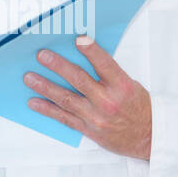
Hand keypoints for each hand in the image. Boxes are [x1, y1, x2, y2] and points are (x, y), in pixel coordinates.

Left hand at [23, 35, 152, 160]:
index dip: (91, 51)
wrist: (148, 137)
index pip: (105, 64)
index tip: (78, 39)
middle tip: (42, 56)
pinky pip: (64, 118)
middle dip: (58, 66)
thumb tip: (84, 57)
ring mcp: (96, 117)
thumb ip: (109, 74)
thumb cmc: (139, 108)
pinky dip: (48, 110)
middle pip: (79, 80)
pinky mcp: (89, 129)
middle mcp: (108, 101)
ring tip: (30, 78)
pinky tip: (35, 102)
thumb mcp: (131, 85)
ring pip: (66, 99)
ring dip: (46, 87)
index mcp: (122, 86)